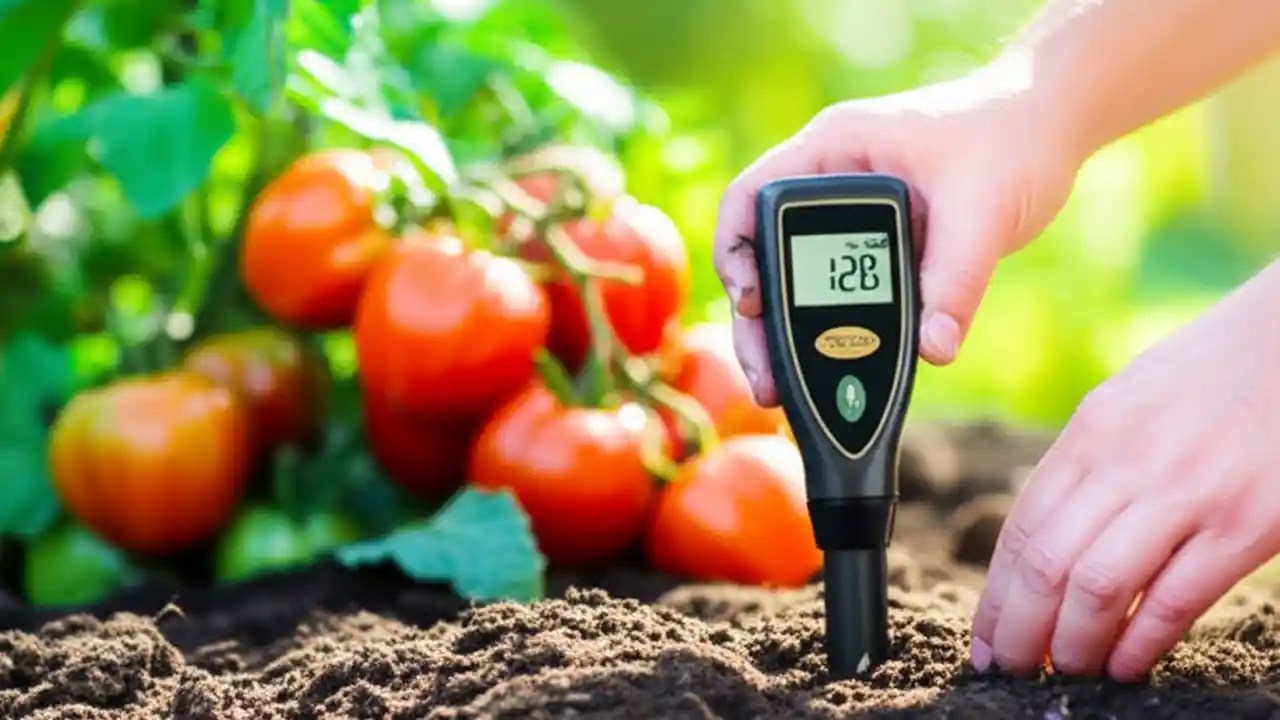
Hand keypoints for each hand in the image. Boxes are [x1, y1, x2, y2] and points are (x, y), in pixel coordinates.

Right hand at [713, 62, 1081, 404]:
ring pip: (797, 281)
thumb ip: (955, 281)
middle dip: (758, 321)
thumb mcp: (983, 210)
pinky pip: (841, 295)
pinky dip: (831, 334)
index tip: (751, 302)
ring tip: (784, 391)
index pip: (752, 196)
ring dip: (788, 336)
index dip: (736, 251)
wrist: (1051, 128)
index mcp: (835, 150)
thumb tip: (934, 350)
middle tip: (766, 377)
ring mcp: (851, 218)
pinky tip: (834, 375)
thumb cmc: (1013, 139)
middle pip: (763, 254)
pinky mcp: (879, 248)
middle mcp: (831, 184)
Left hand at [970, 260, 1279, 679]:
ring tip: (1066, 673)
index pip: (1023, 528)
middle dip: (1019, 630)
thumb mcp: (1132, 401)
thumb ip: (1089, 463)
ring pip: (1098, 586)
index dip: (997, 595)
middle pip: (1047, 564)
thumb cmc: (1215, 374)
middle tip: (1012, 670)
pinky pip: (1176, 597)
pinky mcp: (1249, 523)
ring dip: (1072, 643)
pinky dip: (1140, 640)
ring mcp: (1189, 492)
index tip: (987, 638)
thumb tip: (1047, 536)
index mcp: (1093, 430)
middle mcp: (1129, 460)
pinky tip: (1124, 664)